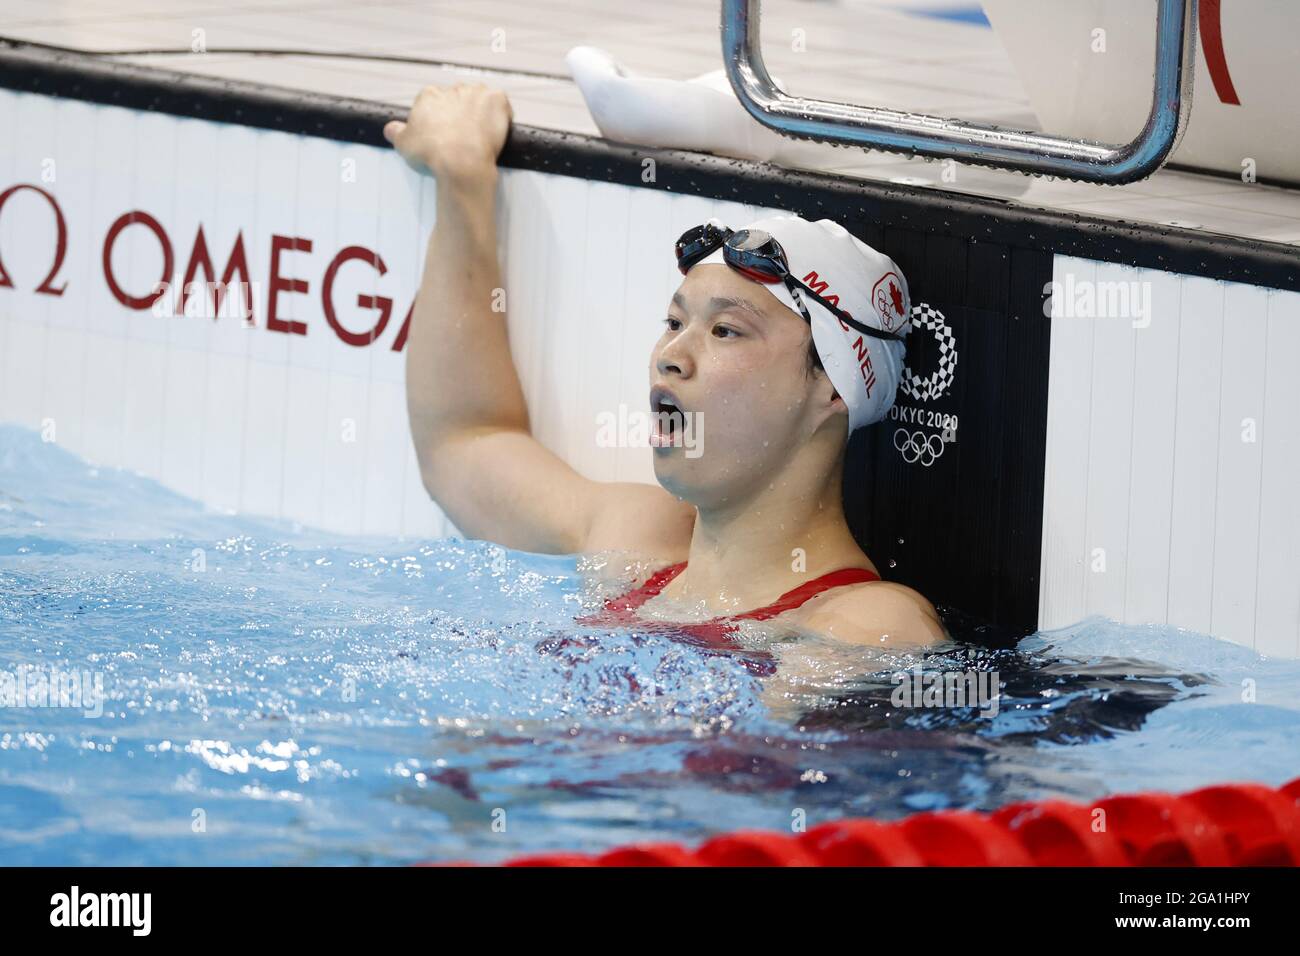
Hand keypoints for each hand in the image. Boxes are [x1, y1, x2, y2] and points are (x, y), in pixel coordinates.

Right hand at [383, 83, 511, 181]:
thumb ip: (396, 132)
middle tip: (462, 136)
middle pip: (457, 99)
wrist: (461, 163)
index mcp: (429, 96)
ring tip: (480, 135)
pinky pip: (501, 103)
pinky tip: (497, 129)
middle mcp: (452, 89)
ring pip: (479, 99)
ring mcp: (476, 93)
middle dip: (460, 114)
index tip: (443, 134)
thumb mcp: (403, 144)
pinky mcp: (497, 100)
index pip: (433, 102)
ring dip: (480, 112)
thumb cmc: (433, 155)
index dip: (439, 119)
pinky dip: (501, 114)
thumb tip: (390, 128)